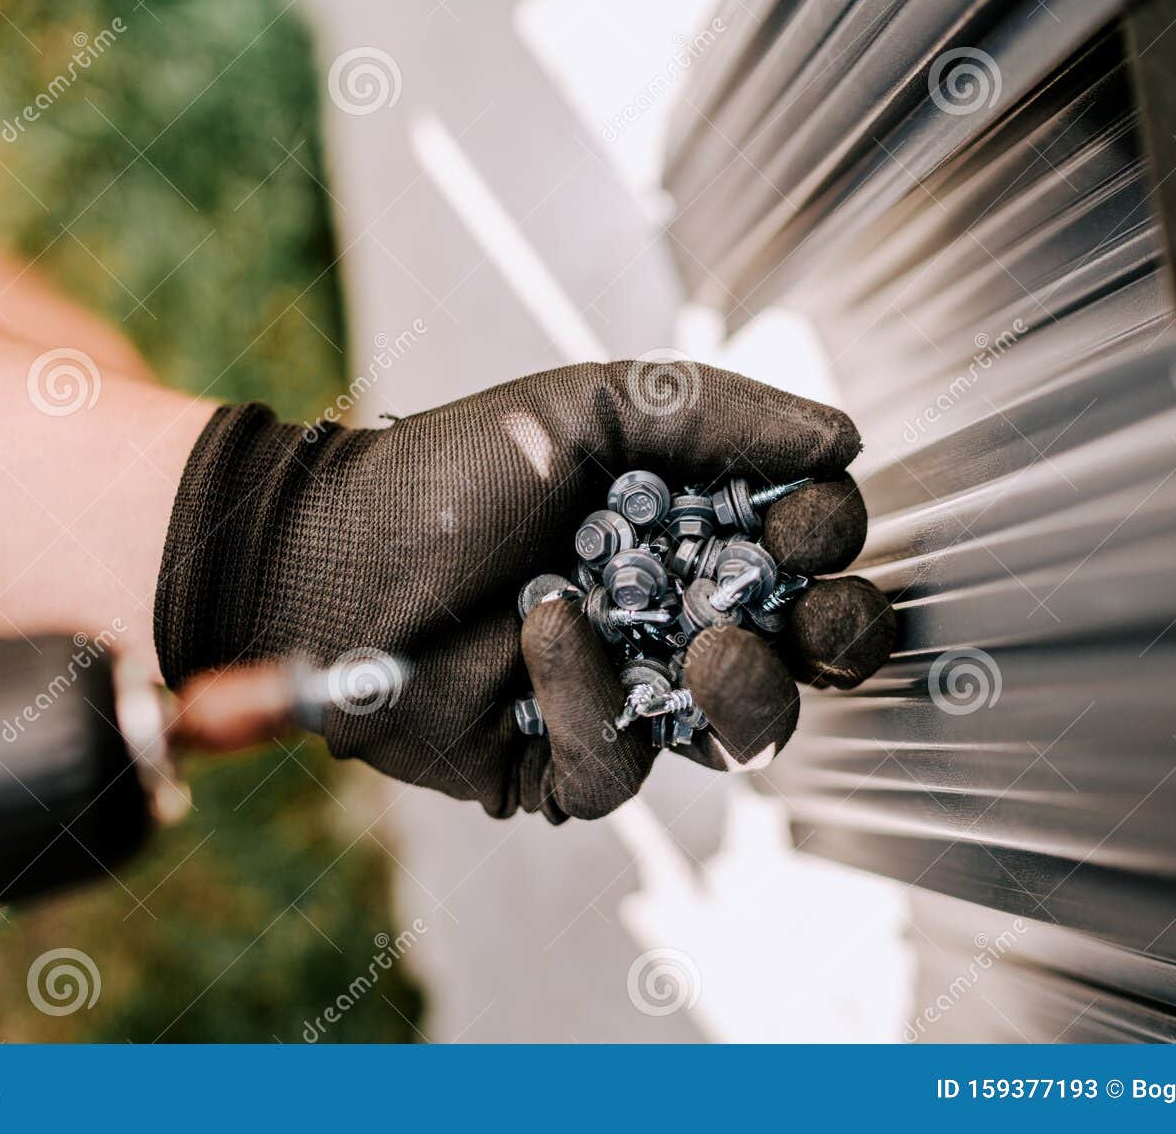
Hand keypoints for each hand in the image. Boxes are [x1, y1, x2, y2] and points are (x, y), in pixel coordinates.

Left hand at [155, 361, 894, 821]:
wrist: (330, 549)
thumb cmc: (455, 470)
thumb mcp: (592, 409)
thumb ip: (720, 414)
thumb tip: (845, 437)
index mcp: (694, 530)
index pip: (811, 549)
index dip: (826, 540)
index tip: (797, 519)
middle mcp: (675, 616)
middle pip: (810, 652)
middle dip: (837, 636)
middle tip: (807, 615)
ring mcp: (627, 694)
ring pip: (744, 732)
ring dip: (748, 691)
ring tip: (704, 649)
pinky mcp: (563, 765)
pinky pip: (619, 767)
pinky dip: (590, 699)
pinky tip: (542, 632)